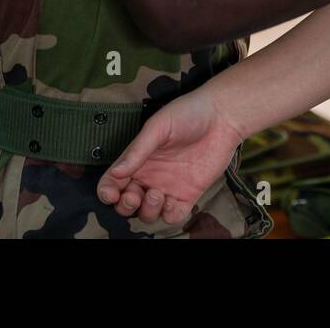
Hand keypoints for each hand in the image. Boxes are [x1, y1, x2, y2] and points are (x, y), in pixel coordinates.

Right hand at [96, 89, 243, 224]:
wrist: (222, 115)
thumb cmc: (188, 113)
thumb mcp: (158, 127)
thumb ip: (137, 151)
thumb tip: (115, 173)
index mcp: (137, 160)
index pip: (112, 182)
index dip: (107, 192)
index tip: (112, 194)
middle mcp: (149, 176)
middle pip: (127, 203)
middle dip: (125, 206)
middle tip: (135, 196)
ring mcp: (169, 187)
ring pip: (149, 213)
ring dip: (147, 211)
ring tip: (157, 195)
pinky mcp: (189, 194)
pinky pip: (174, 215)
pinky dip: (169, 215)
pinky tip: (173, 202)